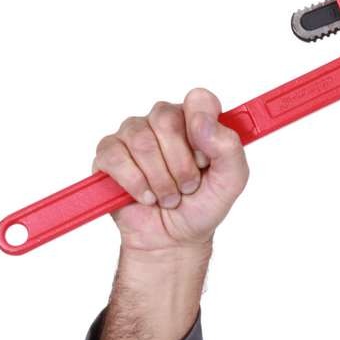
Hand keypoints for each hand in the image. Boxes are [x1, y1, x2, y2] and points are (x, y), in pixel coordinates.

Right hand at [91, 87, 248, 254]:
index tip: (205, 160)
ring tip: (169, 197)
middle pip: (166, 120)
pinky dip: (136, 184)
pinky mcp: (108, 153)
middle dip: (181, 164)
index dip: (202, 129)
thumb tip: (203, 122)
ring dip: (161, 180)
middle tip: (188, 187)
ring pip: (142, 142)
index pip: (198, 100)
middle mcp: (162, 121)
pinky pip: (116, 157)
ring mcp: (133, 134)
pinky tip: (146, 197)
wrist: (174, 239)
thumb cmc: (201, 206)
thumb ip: (229, 148)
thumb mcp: (231, 181)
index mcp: (195, 121)